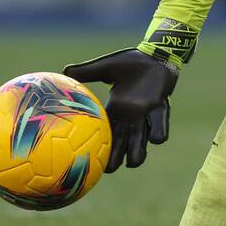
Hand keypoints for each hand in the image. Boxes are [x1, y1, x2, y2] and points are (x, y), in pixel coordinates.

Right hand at [63, 48, 177, 172]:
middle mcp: (130, 117)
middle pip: (121, 144)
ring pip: (141, 141)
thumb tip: (64, 70)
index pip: (104, 133)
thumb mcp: (107, 66)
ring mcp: (146, 115)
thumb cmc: (131, 61)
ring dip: (137, 152)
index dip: (98, 147)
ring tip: (133, 162)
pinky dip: (158, 133)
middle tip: (108, 170)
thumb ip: (88, 70)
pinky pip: (160, 126)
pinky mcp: (161, 108)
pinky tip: (154, 139)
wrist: (155, 55)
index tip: (88, 160)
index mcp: (116, 109)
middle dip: (115, 158)